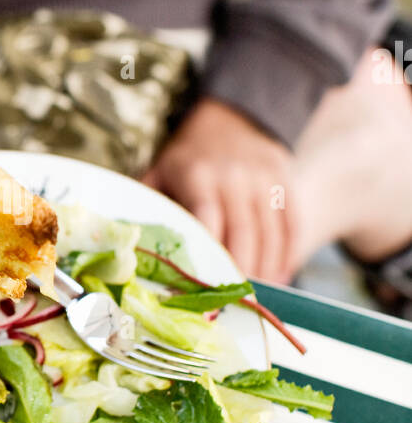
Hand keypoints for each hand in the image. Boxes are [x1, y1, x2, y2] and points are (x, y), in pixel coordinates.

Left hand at [142, 98, 298, 282]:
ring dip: (266, 270)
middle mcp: (235, 176)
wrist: (231, 116)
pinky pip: (293, 223)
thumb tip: (129, 250)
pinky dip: (289, 253)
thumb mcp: (160, 172)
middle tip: (234, 306)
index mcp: (198, 176)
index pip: (208, 224)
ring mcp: (264, 177)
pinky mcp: (286, 179)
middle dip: (240, 274)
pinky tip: (280, 276)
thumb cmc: (188, 157)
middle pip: (243, 235)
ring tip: (257, 299)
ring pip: (271, 234)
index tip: (204, 293)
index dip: (209, 260)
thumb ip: (149, 207)